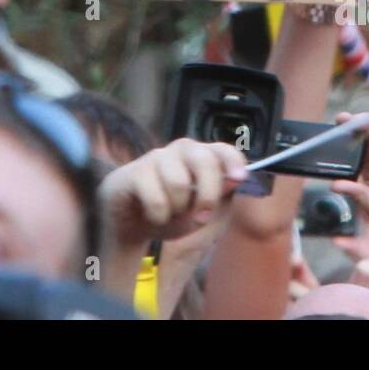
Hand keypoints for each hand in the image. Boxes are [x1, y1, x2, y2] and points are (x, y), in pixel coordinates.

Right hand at [100, 138, 247, 250]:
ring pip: (179, 183)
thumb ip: (219, 196)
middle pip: (203, 160)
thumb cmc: (170, 211)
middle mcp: (180, 151)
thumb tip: (236, 179)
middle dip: (208, 195)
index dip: (233, 161)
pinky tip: (154, 216)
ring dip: (178, 208)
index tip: (239, 178)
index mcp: (200, 157)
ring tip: (171, 214)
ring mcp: (156, 158)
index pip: (221, 150)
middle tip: (202, 216)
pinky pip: (156, 198)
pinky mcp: (134, 172)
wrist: (128, 220)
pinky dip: (160, 216)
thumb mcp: (199, 211)